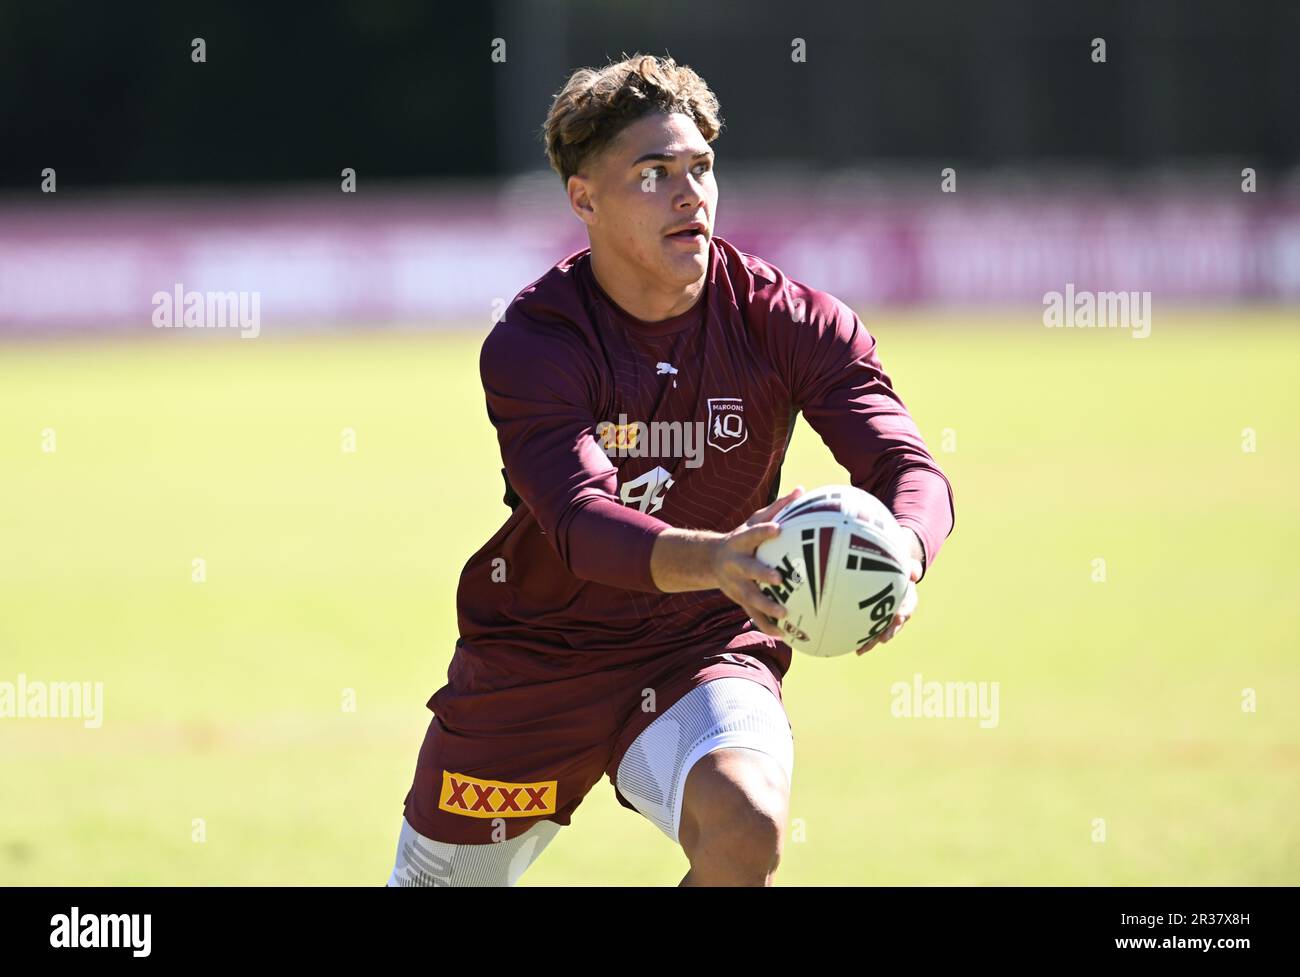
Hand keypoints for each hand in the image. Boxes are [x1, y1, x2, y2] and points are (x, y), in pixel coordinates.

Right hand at [712, 486, 804, 638]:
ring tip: (785, 613)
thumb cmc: (742, 538)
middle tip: (780, 579)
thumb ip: (776, 508)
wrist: (710, 561)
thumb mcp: (753, 521)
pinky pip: (753, 615)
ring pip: (750, 597)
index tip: (778, 529)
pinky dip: (767, 626)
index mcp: (739, 542)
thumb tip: (801, 489)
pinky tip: (785, 635)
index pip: (751, 534)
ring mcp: (736, 585)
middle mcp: (735, 564)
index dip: (763, 532)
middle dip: (762, 574)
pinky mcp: (739, 600)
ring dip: (766, 607)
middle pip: (748, 570)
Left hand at [855, 529, 922, 655]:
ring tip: (864, 649)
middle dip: (890, 630)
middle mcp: (898, 606)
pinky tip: (855, 649)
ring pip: (883, 629)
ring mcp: (886, 613)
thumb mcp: (899, 553)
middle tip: (883, 638)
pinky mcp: (874, 618)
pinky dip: (864, 640)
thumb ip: (907, 562)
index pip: (909, 601)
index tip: (899, 615)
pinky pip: (870, 630)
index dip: (905, 609)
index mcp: (907, 592)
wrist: (883, 561)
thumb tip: (915, 574)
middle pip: (897, 621)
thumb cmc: (890, 557)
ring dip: (874, 639)